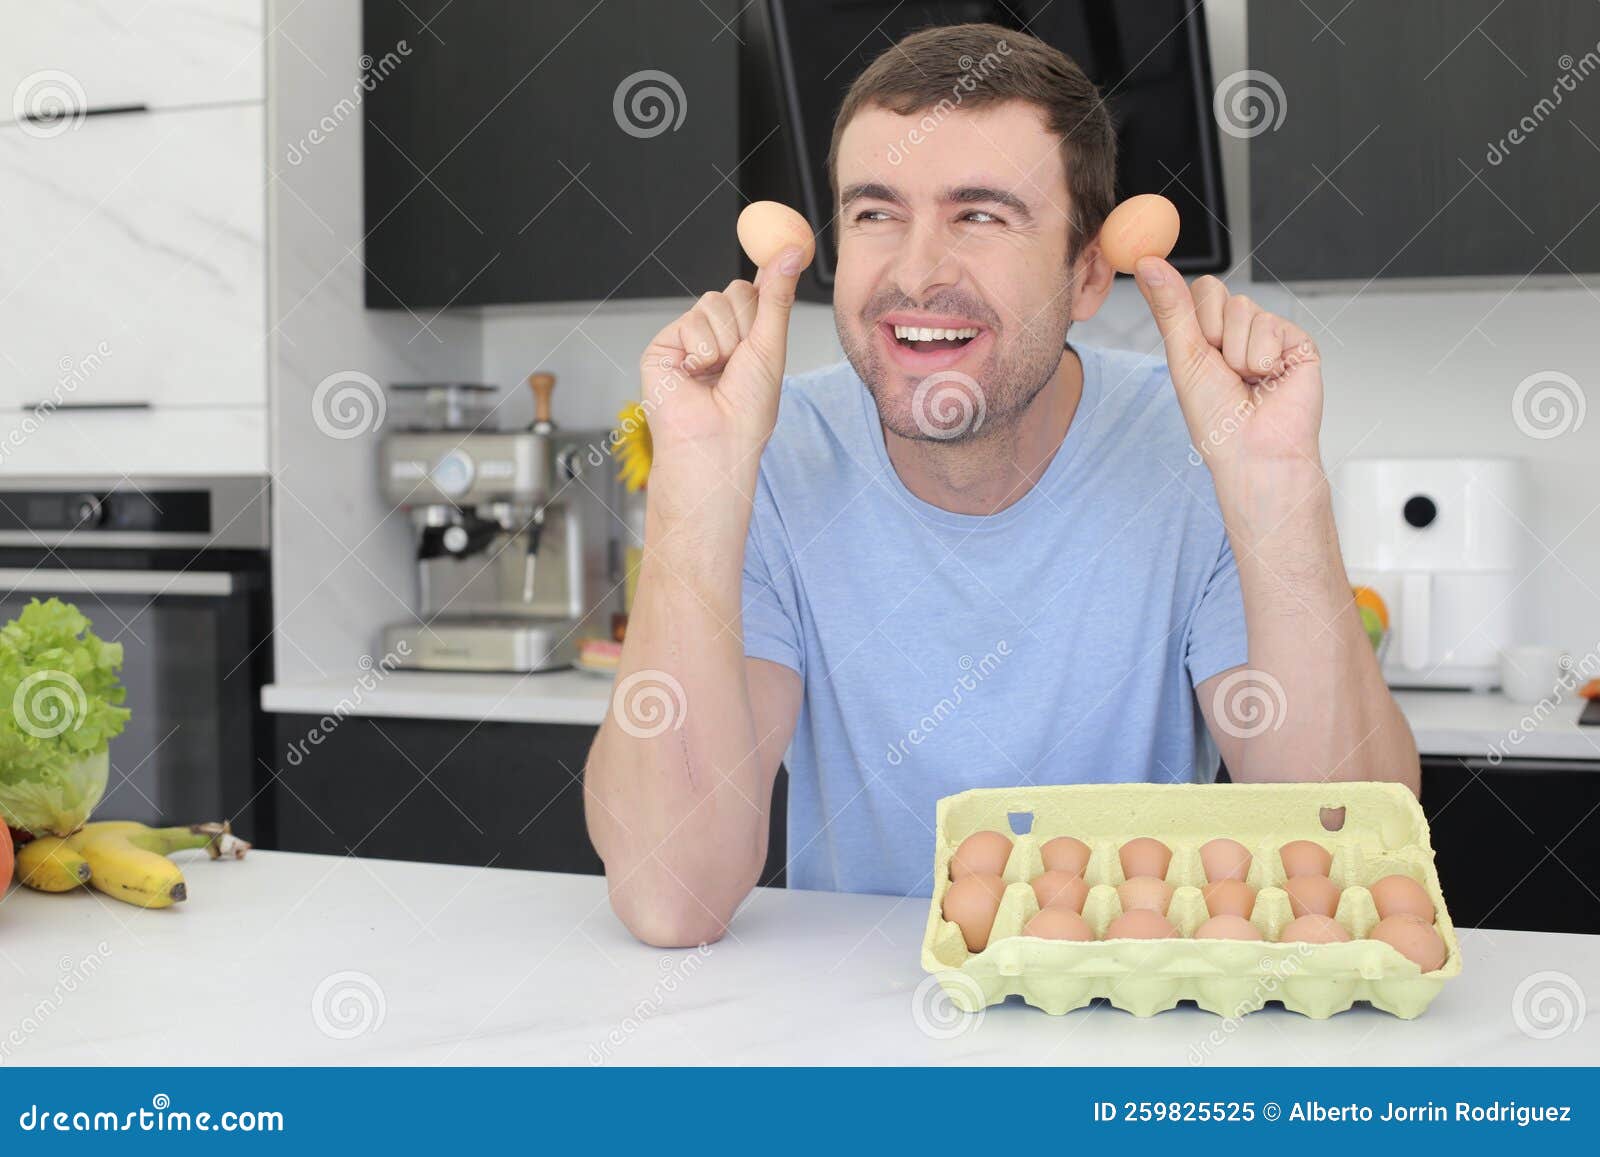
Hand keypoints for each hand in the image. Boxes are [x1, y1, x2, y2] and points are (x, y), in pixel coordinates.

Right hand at [639, 248, 804, 471]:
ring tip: (718, 372)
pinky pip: (691, 319)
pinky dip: (701, 348)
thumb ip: (776, 296)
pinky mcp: (666, 343)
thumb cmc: (747, 411)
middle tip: (742, 357)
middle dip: (746, 323)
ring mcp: (692, 338)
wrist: (713, 442)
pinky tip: (695, 373)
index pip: (759, 292)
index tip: (786, 244)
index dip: (770, 272)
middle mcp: (721, 335)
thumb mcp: (770, 346)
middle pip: (737, 291)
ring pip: (713, 302)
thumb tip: (791, 251)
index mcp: (751, 338)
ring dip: (724, 340)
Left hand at [1134, 257, 1323, 469]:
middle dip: (1213, 333)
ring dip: (1238, 352)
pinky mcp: (1297, 340)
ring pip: (1244, 308)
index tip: (1198, 347)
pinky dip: (1264, 357)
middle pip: (1218, 292)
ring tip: (1247, 380)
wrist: (1254, 451)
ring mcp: (1269, 333)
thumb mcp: (1183, 357)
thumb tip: (1146, 264)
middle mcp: (1237, 330)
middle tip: (1222, 369)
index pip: (1196, 292)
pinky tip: (1270, 379)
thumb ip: (1169, 307)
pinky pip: (1273, 324)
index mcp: (1206, 335)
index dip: (1193, 317)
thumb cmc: (1216, 419)